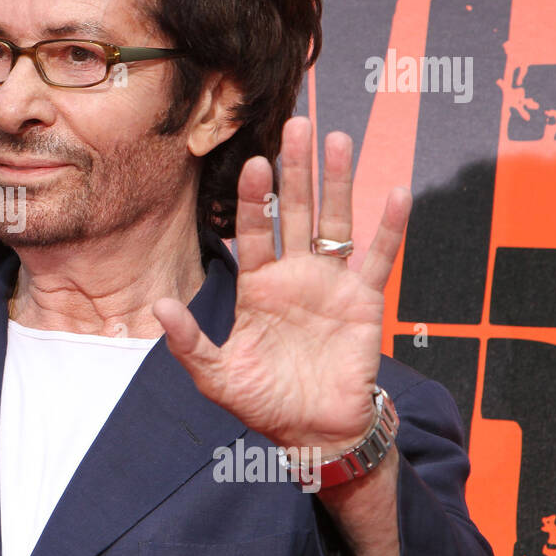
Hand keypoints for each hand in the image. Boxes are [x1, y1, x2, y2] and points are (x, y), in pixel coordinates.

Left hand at [153, 116, 410, 453]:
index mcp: (257, 286)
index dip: (254, 199)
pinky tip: (396, 192)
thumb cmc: (264, 402)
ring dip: (338, 182)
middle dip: (296, 170)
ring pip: (335, 222)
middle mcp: (293, 275)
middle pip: (294, 211)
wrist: (313, 431)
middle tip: (298, 124)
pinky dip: (389, 228)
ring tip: (338, 139)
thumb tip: (159, 309)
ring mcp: (330, 284)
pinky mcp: (364, 301)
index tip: (255, 162)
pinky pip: (379, 259)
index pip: (253, 231)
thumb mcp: (217, 376)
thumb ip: (189, 343)